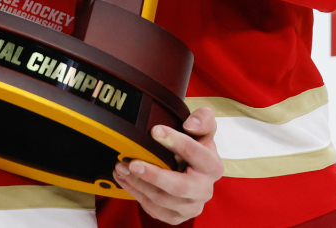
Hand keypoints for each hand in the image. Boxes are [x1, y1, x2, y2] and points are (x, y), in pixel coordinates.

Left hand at [112, 108, 222, 223]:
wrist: (192, 172)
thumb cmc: (195, 149)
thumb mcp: (203, 129)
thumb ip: (202, 120)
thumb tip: (190, 124)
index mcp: (213, 167)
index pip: (195, 154)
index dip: (175, 141)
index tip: (155, 131)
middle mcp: (204, 190)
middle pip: (179, 186)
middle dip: (154, 175)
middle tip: (133, 162)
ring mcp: (190, 207)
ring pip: (162, 199)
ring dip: (138, 183)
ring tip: (122, 167)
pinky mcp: (176, 216)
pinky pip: (153, 209)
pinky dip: (135, 194)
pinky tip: (124, 179)